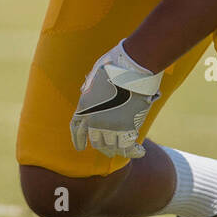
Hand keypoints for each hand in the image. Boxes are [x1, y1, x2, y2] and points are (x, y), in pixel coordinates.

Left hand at [69, 40, 162, 158]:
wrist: (134, 66)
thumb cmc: (116, 65)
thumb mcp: (94, 75)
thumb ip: (88, 86)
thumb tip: (84, 90)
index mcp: (83, 106)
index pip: (76, 130)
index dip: (78, 141)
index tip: (81, 149)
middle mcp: (93, 119)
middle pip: (96, 141)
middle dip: (103, 146)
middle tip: (110, 150)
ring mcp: (109, 125)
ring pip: (112, 146)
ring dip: (119, 150)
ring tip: (126, 150)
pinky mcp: (126, 128)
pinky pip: (127, 146)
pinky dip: (134, 151)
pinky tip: (140, 151)